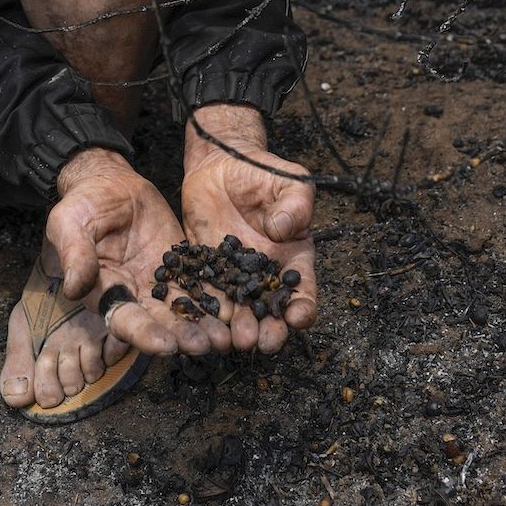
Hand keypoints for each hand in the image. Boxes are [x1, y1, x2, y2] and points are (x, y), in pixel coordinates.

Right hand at [47, 149, 226, 355]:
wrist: (109, 183)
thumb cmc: (83, 203)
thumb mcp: (70, 223)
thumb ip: (75, 254)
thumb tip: (74, 288)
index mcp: (105, 292)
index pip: (125, 321)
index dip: (145, 335)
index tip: (166, 346)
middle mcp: (135, 295)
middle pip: (160, 323)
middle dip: (183, 336)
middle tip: (206, 345)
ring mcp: (160, 282)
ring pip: (184, 309)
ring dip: (204, 324)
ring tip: (226, 335)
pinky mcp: (180, 266)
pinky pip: (200, 284)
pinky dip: (216, 297)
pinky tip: (236, 306)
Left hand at [180, 104, 318, 353]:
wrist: (221, 164)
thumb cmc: (262, 171)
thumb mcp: (290, 181)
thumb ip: (296, 204)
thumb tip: (283, 230)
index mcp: (292, 258)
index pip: (302, 290)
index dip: (303, 308)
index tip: (298, 318)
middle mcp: (264, 274)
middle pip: (270, 312)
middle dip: (269, 330)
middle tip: (262, 342)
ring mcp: (233, 275)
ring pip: (237, 310)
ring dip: (237, 329)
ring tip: (234, 341)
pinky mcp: (205, 269)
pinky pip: (204, 293)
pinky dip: (204, 310)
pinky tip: (201, 323)